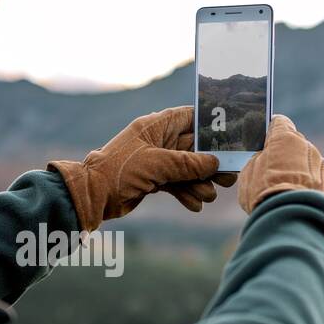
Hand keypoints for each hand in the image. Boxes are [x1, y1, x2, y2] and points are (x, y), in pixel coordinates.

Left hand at [49, 106, 236, 231]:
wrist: (93, 196)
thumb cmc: (119, 171)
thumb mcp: (158, 164)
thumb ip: (188, 163)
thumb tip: (215, 162)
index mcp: (156, 126)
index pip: (190, 117)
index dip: (211, 125)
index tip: (231, 136)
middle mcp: (157, 140)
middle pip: (193, 148)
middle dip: (210, 163)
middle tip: (230, 177)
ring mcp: (155, 160)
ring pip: (186, 169)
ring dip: (199, 183)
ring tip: (209, 196)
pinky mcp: (152, 179)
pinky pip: (175, 184)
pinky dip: (185, 194)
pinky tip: (194, 206)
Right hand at [238, 114, 323, 212]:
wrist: (293, 219)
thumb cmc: (265, 194)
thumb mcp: (248, 175)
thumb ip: (256, 161)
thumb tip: (261, 161)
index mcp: (284, 138)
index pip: (279, 123)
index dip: (271, 131)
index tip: (266, 140)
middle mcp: (306, 146)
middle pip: (294, 145)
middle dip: (285, 155)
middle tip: (272, 173)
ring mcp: (321, 165)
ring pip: (307, 163)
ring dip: (298, 172)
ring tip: (285, 192)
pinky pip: (317, 181)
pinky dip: (309, 188)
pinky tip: (297, 201)